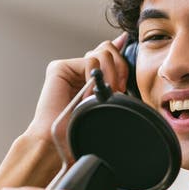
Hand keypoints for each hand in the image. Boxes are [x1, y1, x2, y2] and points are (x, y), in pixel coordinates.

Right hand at [26, 32, 129, 149]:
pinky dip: (94, 78)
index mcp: (91, 78)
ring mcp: (69, 68)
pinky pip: (90, 61)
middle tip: (119, 89)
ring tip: (105, 94)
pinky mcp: (59, 68)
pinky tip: (89, 95)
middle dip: (121, 68)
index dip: (121, 52)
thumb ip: (114, 78)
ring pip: (103, 54)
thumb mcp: (107, 103)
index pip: (109, 54)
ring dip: (111, 75)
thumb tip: (124, 50)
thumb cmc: (80, 131)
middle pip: (108, 49)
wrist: (59, 142)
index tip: (129, 47)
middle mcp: (80, 70)